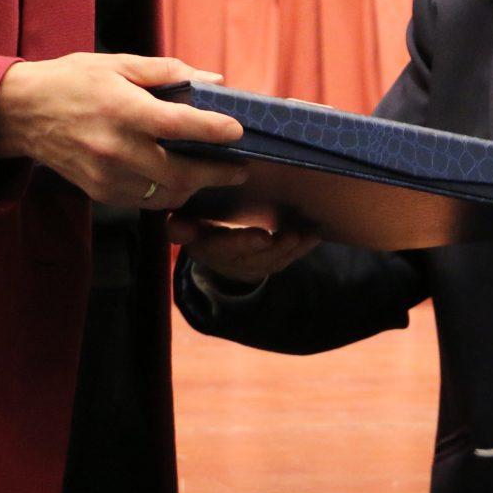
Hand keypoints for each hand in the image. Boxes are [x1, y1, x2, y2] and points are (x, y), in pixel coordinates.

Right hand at [0, 53, 247, 208]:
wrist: (21, 113)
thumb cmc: (72, 81)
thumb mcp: (118, 64)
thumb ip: (168, 71)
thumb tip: (213, 80)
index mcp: (123, 110)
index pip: (179, 125)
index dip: (214, 131)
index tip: (239, 132)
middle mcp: (115, 148)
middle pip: (179, 173)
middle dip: (217, 174)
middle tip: (240, 168)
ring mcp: (106, 175)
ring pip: (165, 195)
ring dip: (194, 188)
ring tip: (213, 175)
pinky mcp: (99, 191)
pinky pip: (144, 201)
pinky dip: (168, 195)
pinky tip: (181, 181)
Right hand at [169, 217, 320, 282]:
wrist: (216, 254)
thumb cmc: (201, 230)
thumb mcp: (187, 229)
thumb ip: (182, 228)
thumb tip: (176, 225)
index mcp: (211, 250)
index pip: (227, 248)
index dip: (244, 243)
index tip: (262, 236)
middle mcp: (234, 263)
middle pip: (256, 258)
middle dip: (275, 248)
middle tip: (291, 236)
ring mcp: (254, 266)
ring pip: (275, 261)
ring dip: (293, 249)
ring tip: (307, 235)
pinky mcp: (270, 264)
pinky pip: (287, 259)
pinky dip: (303, 249)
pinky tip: (315, 235)